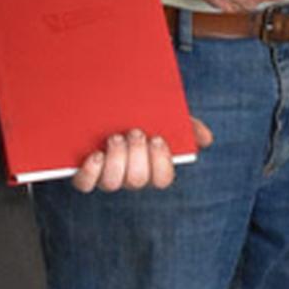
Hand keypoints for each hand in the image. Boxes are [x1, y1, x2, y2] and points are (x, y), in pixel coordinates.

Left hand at [71, 118, 215, 192]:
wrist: (100, 104)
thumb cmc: (137, 114)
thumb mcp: (164, 115)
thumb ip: (185, 125)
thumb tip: (205, 139)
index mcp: (151, 165)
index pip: (162, 179)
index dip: (161, 163)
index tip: (158, 139)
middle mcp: (129, 175)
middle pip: (138, 181)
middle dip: (137, 156)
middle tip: (135, 132)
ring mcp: (105, 176)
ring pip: (113, 184)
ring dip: (116, 160)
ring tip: (114, 138)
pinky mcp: (83, 174)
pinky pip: (85, 184)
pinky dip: (91, 171)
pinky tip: (95, 154)